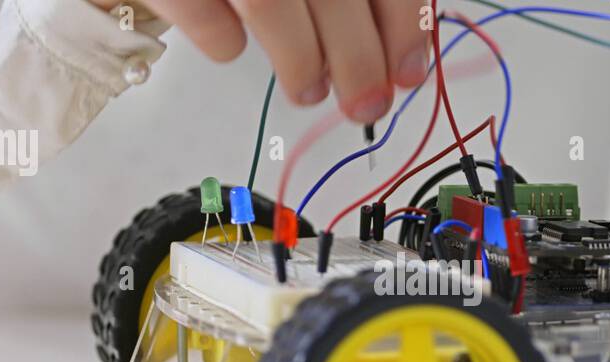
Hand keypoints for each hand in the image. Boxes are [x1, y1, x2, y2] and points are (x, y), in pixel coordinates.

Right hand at [93, 0, 430, 122]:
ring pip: (271, 2)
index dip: (402, 24)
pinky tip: (233, 45)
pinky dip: (223, 41)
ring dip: (302, 62)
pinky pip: (202, 14)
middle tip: (366, 102)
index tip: (407, 72)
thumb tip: (398, 54)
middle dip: (360, 60)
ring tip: (308, 89)